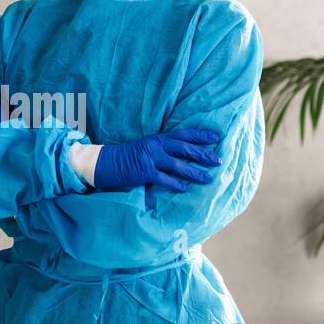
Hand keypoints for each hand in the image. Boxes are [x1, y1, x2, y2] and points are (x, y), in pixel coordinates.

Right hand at [93, 129, 221, 191]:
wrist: (105, 161)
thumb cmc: (126, 156)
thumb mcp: (146, 147)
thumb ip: (162, 149)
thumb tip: (180, 155)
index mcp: (158, 138)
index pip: (184, 134)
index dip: (201, 135)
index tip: (216, 137)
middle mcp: (157, 146)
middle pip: (186, 149)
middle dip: (204, 154)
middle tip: (218, 160)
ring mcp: (151, 158)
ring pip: (179, 165)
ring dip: (195, 172)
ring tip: (208, 178)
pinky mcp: (145, 172)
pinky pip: (165, 179)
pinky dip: (176, 184)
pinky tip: (185, 189)